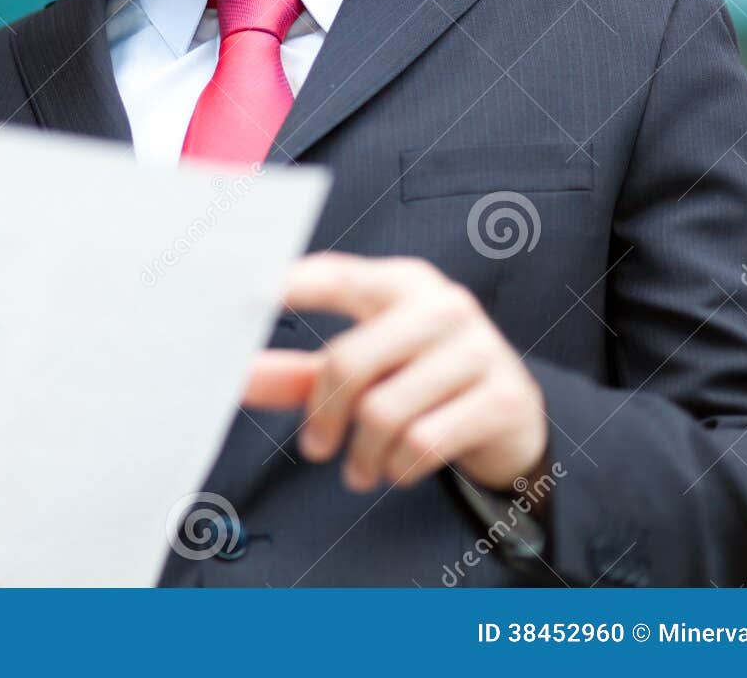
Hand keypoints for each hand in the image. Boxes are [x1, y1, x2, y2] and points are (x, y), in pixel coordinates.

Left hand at [244, 253, 547, 493]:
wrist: (510, 415)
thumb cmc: (418, 380)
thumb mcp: (363, 370)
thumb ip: (300, 373)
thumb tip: (235, 376)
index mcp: (402, 284)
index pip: (340, 277)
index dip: (294, 284)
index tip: (248, 295)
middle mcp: (444, 305)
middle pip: (349, 360)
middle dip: (323, 415)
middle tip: (316, 449)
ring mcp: (480, 349)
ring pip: (384, 413)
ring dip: (363, 454)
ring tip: (360, 468)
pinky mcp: (506, 398)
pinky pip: (424, 443)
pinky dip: (399, 468)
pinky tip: (398, 469)